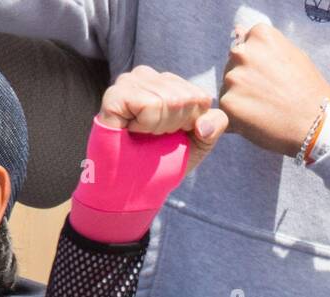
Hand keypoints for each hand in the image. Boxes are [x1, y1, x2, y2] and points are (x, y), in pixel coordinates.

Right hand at [98, 65, 227, 176]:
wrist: (134, 186)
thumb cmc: (163, 162)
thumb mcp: (200, 142)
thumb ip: (215, 124)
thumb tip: (204, 123)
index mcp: (167, 83)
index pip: (200, 97)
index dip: (192, 124)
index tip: (172, 135)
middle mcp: (147, 76)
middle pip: (187, 98)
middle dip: (176, 126)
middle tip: (155, 137)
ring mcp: (128, 82)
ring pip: (170, 100)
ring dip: (161, 128)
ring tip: (143, 134)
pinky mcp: (115, 94)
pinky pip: (150, 104)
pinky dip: (147, 125)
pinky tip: (132, 130)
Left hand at [220, 23, 329, 155]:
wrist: (317, 124)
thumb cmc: (309, 91)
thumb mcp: (291, 56)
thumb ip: (262, 46)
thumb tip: (237, 31)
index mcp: (260, 35)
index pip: (245, 46)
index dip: (258, 65)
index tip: (273, 78)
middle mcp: (243, 52)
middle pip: (233, 66)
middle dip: (246, 80)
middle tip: (271, 96)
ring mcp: (234, 77)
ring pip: (228, 88)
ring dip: (241, 99)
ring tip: (266, 109)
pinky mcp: (228, 103)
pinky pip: (226, 110)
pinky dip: (238, 118)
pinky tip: (260, 121)